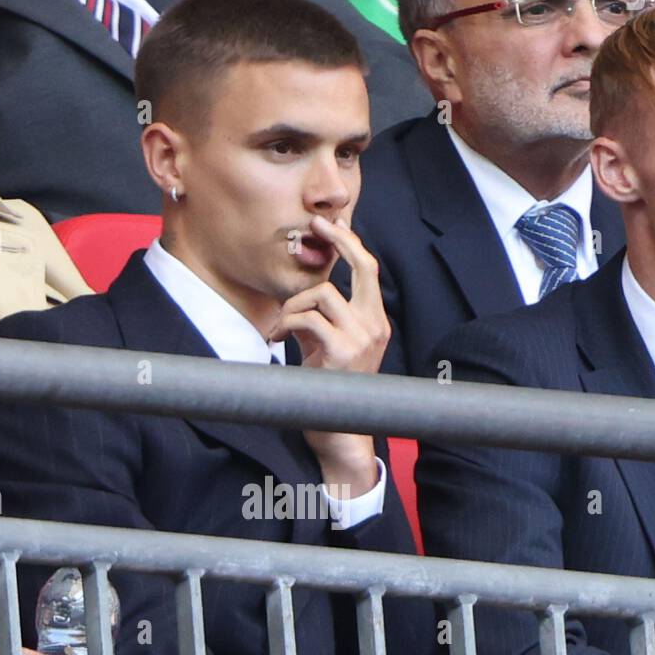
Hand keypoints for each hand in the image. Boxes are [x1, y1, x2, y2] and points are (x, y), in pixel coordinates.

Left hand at [270, 215, 388, 494]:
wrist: (339, 431)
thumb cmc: (329, 387)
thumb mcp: (327, 344)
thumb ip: (321, 317)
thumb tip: (302, 290)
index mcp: (375, 321)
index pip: (369, 271)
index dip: (350, 243)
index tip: (331, 224)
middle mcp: (376, 325)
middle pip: (364, 266)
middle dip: (340, 239)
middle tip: (317, 226)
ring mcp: (363, 338)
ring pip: (322, 293)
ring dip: (293, 306)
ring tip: (281, 328)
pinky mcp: (343, 351)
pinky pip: (307, 319)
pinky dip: (286, 324)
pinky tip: (278, 340)